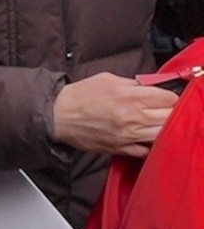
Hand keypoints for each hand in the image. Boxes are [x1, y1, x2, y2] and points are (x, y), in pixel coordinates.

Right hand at [52, 72, 181, 157]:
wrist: (58, 116)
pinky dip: (151, 143)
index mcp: (129, 95)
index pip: (168, 98)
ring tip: (156, 122)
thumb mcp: (107, 79)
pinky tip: (146, 136)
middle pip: (170, 116)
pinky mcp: (123, 149)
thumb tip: (152, 87)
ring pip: (164, 134)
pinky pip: (149, 150)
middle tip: (163, 109)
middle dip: (170, 111)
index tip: (165, 97)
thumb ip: (133, 83)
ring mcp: (129, 136)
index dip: (169, 96)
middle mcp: (133, 117)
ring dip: (163, 127)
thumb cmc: (80, 95)